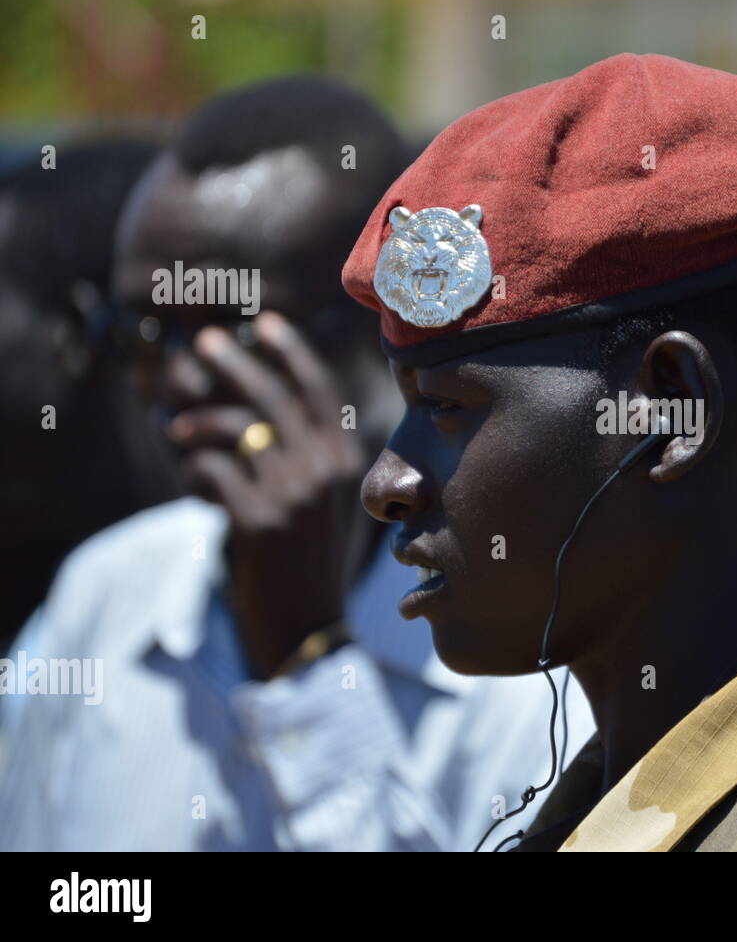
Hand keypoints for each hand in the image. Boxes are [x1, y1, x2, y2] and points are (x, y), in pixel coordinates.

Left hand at [172, 312, 366, 678]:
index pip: (321, 390)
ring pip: (237, 429)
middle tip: (205, 344)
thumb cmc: (308, 561)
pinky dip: (194, 470)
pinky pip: (213, 471)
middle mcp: (326, 472)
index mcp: (347, 463)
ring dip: (198, 421)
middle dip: (236, 363)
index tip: (266, 323)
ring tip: (174, 425)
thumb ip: (305, 458)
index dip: (293, 352)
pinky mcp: (259, 520)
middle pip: (274, 397)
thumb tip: (255, 410)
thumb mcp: (322, 503)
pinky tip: (191, 479)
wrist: (308, 626)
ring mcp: (294, 495)